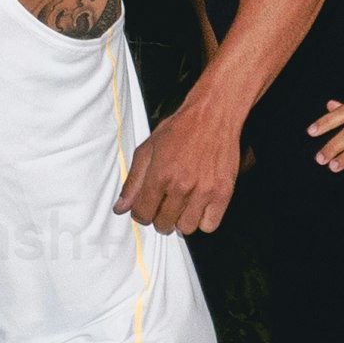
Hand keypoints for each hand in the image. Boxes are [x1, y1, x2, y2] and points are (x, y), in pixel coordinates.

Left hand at [117, 102, 240, 234]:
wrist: (213, 115)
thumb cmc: (181, 128)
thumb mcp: (148, 149)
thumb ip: (133, 181)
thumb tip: (120, 207)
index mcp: (159, 175)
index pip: (142, 214)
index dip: (141, 214)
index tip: (146, 208)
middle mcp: (181, 185)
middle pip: (163, 223)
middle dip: (160, 218)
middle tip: (165, 205)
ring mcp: (204, 191)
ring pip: (186, 227)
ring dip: (181, 220)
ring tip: (183, 205)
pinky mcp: (223, 193)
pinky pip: (210, 225)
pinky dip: (203, 220)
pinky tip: (199, 206)